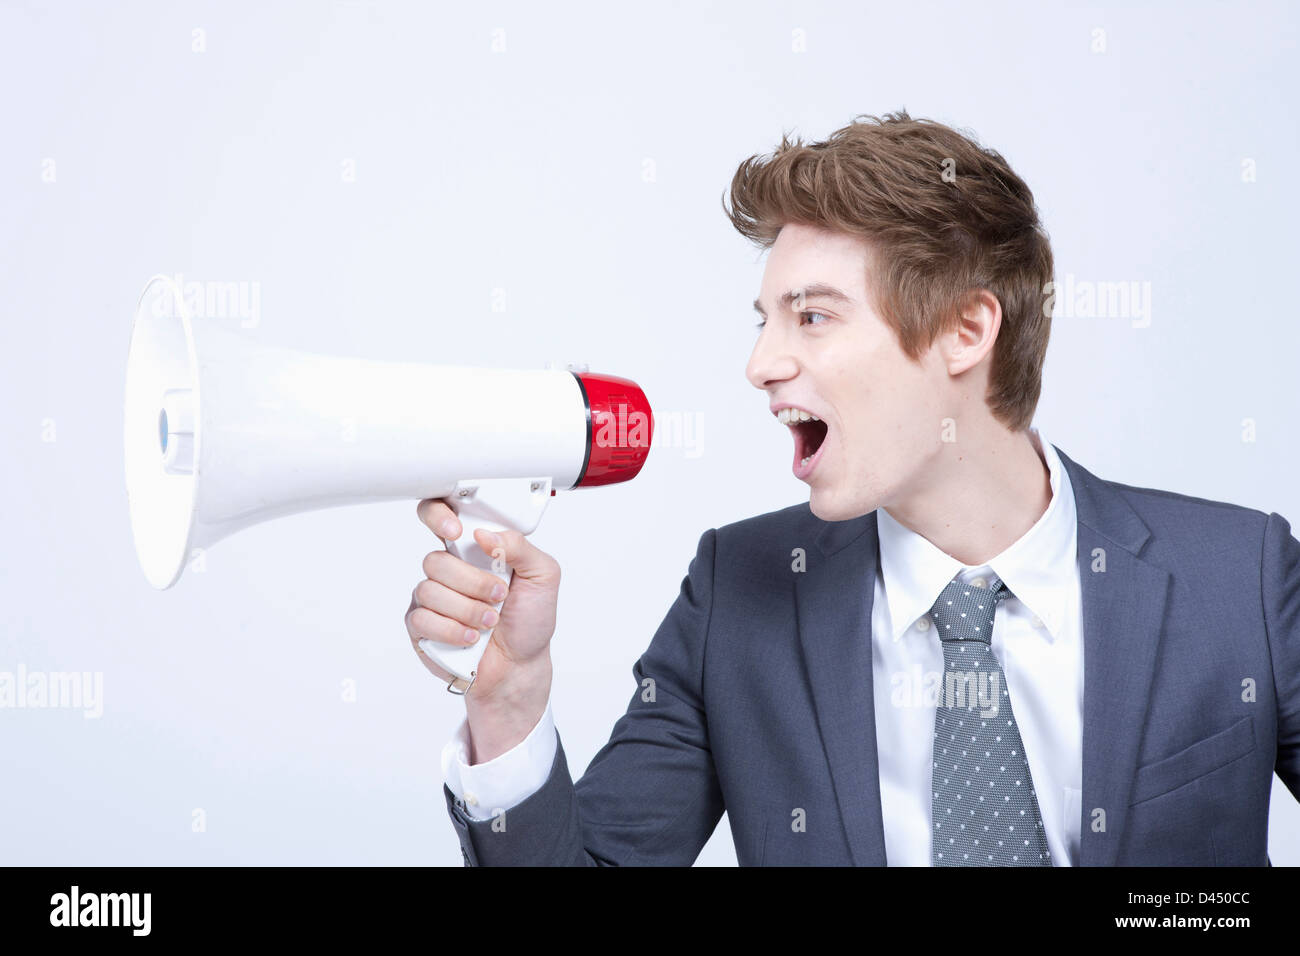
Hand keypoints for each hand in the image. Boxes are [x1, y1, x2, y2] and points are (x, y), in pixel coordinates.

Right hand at [406, 498, 557, 755]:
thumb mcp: (543, 576)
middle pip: (436, 559)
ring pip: (430, 590)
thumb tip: (486, 534)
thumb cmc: (530, 620)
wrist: (520, 666)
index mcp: (475, 549)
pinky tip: (471, 637)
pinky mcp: (422, 626)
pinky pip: (423, 619)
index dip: (438, 516)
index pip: (441, 516)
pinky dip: (453, 630)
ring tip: (490, 621)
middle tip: (499, 596)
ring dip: (468, 610)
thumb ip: (520, 547)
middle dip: (473, 582)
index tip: (455, 531)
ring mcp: (432, 598)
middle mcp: (450, 570)